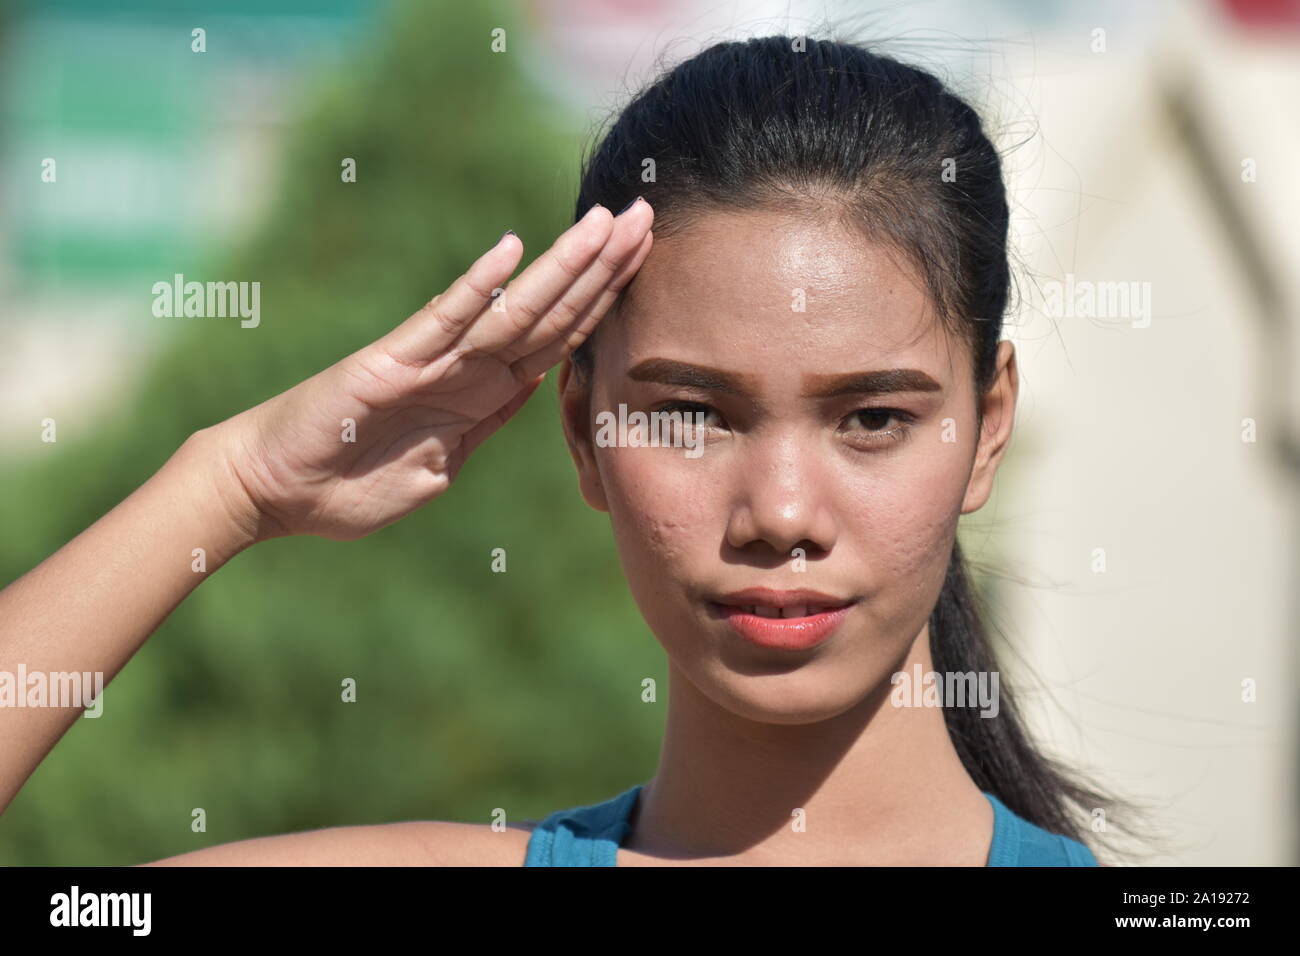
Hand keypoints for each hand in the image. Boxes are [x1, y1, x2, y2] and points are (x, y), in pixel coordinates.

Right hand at [208, 200, 652, 541]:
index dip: (605, 301)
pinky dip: (476, 288)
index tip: (645, 262)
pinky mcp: (389, 364)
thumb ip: (485, 428)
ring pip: (512, 309)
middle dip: (602, 268)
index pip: (560, 339)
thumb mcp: (440, 471)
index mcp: (483, 395)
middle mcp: (465, 368)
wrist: (275, 492)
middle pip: (550, 312)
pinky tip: (511, 252)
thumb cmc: (350, 487)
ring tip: (605, 223)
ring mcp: (431, 361)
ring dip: (561, 267)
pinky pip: (441, 323)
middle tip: (648, 216)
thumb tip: (532, 392)